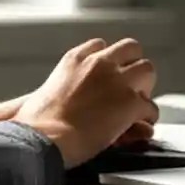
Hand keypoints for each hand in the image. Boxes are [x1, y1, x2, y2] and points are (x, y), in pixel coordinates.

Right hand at [13, 37, 158, 167]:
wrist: (43, 139)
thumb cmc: (34, 125)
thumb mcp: (39, 96)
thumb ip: (52, 94)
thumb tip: (38, 106)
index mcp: (74, 59)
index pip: (100, 46)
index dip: (108, 62)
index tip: (107, 75)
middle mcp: (98, 64)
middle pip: (131, 49)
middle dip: (133, 66)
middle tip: (130, 86)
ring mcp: (117, 81)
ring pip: (147, 69)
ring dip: (144, 87)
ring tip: (138, 103)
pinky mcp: (130, 102)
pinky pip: (150, 107)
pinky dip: (147, 117)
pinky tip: (140, 127)